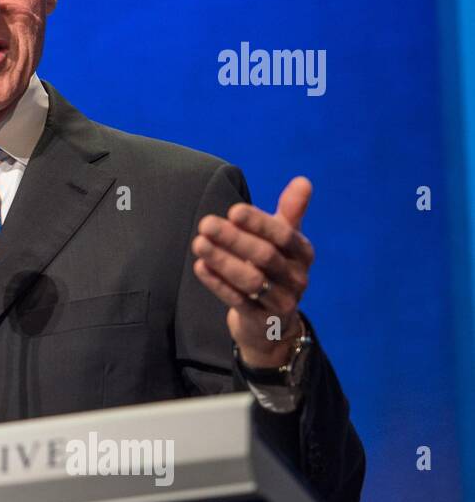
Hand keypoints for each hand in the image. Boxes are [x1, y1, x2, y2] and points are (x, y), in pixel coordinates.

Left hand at [191, 177, 314, 368]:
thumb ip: (291, 211)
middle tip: (205, 223)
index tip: (233, 210)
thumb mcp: (284, 240)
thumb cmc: (274, 267)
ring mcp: (280, 302)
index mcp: (303, 254)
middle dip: (234, 239)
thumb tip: (303, 180)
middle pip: (266, 257)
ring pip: (251, 281)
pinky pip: (237, 301)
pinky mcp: (260, 320)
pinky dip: (217, 283)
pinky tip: (199, 267)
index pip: (284, 236)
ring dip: (222, 260)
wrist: (272, 320)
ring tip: (198, 243)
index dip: (259, 223)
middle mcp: (297, 278)